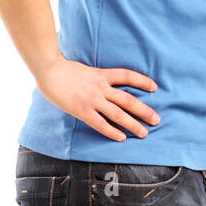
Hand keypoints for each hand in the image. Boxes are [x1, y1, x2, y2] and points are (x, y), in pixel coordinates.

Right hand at [34, 56, 160, 141]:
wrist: (49, 69)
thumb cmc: (60, 67)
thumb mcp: (82, 68)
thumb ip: (91, 77)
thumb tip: (96, 82)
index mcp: (101, 74)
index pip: (127, 75)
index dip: (142, 81)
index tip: (155, 87)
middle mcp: (101, 88)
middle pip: (128, 100)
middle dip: (144, 110)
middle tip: (156, 119)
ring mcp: (92, 100)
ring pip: (118, 114)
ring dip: (133, 124)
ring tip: (144, 132)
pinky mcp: (82, 110)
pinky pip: (100, 123)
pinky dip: (112, 131)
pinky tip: (121, 138)